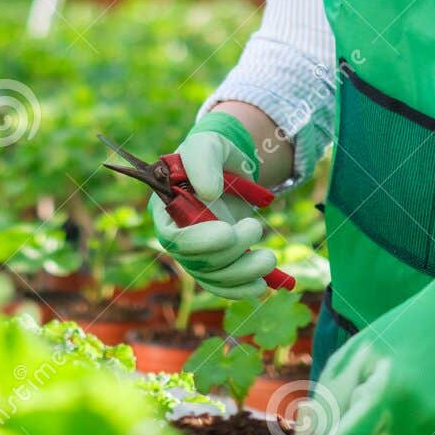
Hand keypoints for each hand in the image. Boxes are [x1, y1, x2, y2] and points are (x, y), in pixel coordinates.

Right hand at [148, 112, 276, 299]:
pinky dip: (242, 289)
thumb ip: (203, 162)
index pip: (173, 238)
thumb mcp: (207, 145)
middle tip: (255, 227)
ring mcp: (197, 252)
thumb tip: (208, 193)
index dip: (199, 241)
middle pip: (196, 262)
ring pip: (214, 277)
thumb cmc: (213, 153)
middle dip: (230, 252)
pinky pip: (224, 285)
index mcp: (165, 210)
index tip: (228, 233)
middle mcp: (177, 236)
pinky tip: (262, 286)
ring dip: (243, 273)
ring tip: (269, 258)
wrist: (232, 165)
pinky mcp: (217, 262)